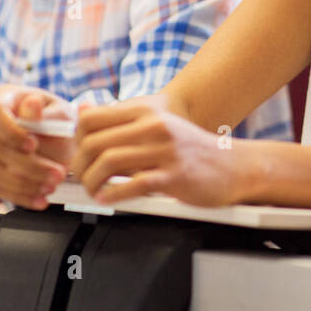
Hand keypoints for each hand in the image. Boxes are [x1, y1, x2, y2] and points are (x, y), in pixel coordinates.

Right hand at [0, 85, 74, 208]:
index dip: (9, 130)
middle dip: (29, 165)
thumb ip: (48, 112)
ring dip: (24, 183)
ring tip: (52, 186)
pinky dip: (20, 196)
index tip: (33, 144)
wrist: (61, 137)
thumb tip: (32, 105)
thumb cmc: (59, 119)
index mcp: (5, 100)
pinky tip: (40, 198)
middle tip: (57, 173)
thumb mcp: (62, 110)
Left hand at [72, 102, 248, 207]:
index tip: (78, 156)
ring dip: (91, 183)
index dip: (75, 140)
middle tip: (82, 179)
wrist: (236, 166)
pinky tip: (109, 199)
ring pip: (107, 163)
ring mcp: (165, 150)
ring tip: (94, 191)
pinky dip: (112, 196)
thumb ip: (122, 122)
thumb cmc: (194, 150)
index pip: (90, 119)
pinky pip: (131, 185)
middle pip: (93, 143)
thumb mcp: (159, 127)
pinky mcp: (174, 175)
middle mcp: (155, 126)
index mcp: (147, 113)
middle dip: (79, 167)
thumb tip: (83, 111)